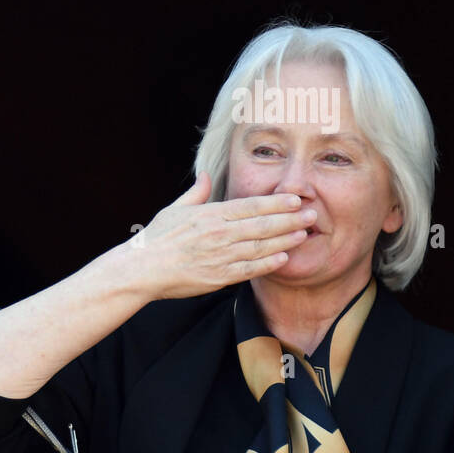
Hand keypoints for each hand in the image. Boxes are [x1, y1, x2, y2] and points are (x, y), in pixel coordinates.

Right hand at [123, 172, 315, 300]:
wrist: (141, 270)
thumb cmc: (155, 239)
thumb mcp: (173, 210)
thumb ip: (195, 194)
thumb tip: (205, 175)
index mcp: (210, 215)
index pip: (251, 205)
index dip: (276, 202)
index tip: (296, 199)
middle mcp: (218, 234)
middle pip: (262, 225)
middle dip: (290, 219)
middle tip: (312, 214)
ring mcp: (220, 256)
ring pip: (260, 246)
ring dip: (285, 240)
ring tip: (304, 234)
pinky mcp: (218, 277)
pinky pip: (249, 269)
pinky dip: (267, 264)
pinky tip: (283, 258)